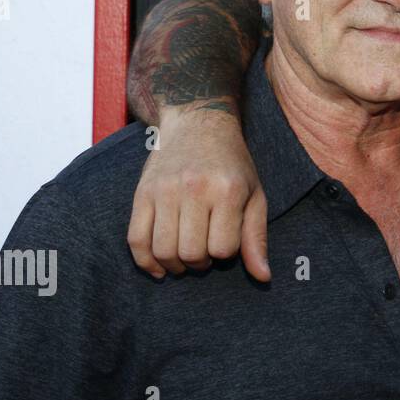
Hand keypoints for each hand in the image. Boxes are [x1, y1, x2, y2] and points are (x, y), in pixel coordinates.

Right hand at [128, 108, 270, 281]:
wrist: (198, 122)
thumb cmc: (232, 163)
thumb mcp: (254, 195)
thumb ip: (256, 237)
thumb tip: (263, 277)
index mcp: (227, 191)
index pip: (224, 248)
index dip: (226, 255)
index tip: (226, 245)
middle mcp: (194, 189)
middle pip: (191, 253)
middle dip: (200, 264)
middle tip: (205, 255)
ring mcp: (164, 191)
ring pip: (163, 250)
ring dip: (175, 265)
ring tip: (185, 258)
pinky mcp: (142, 193)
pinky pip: (136, 239)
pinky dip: (145, 261)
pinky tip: (158, 267)